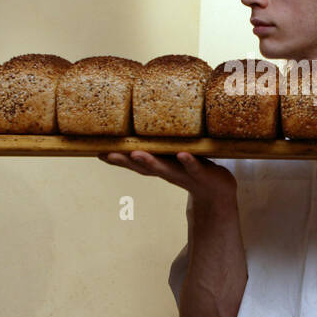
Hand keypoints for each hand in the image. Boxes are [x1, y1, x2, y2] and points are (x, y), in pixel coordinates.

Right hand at [97, 150, 236, 205]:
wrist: (219, 192)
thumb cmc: (193, 169)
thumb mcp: (174, 157)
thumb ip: (161, 145)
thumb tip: (145, 124)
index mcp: (160, 167)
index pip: (134, 163)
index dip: (117, 159)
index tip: (97, 152)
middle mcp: (167, 172)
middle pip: (143, 167)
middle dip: (125, 161)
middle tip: (107, 154)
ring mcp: (183, 174)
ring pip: (164, 168)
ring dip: (150, 162)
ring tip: (136, 154)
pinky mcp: (202, 173)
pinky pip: (194, 167)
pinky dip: (188, 162)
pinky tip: (182, 155)